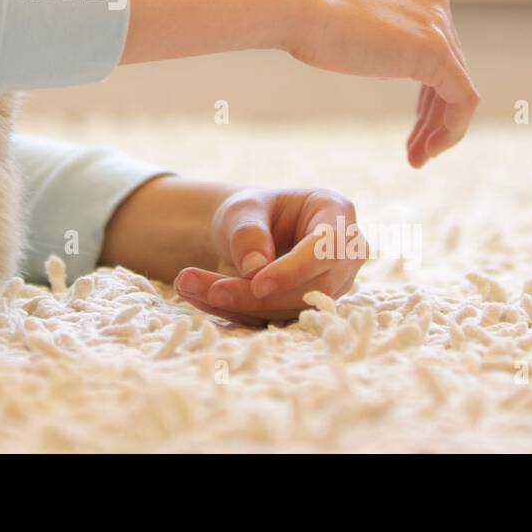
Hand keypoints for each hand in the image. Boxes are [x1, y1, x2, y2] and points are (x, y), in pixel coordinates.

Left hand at [172, 187, 367, 326]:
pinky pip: (275, 321)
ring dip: (240, 305)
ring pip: (293, 310)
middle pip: (313, 287)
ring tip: (187, 284)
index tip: (257, 283)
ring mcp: (332, 286)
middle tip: (209, 288)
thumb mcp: (243, 209)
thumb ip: (248, 232)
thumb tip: (255, 269)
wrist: (246, 233)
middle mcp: (344, 253)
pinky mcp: (309, 311)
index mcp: (336, 212)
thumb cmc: (252, 212)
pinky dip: (236, 313)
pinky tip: (198, 295)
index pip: (326, 247)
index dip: (295, 269)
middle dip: (258, 294)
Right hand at [282, 0, 478, 167]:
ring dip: (440, 129)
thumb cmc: (303, 16)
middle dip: (431, 116)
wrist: (293, 5)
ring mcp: (438, 22)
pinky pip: (463, 98)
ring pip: (457, 86)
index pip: (432, 49)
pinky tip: (429, 151)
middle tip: (413, 152)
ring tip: (416, 158)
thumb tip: (391, 67)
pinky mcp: (437, 50)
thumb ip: (377, 40)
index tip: (408, 128)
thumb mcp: (349, 26)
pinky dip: (451, 128)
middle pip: (447, 70)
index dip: (424, 95)